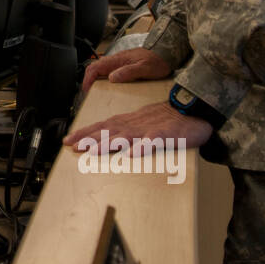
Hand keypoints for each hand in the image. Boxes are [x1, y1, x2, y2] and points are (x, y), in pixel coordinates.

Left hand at [62, 101, 212, 151]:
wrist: (195, 110)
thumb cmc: (168, 120)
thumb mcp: (142, 124)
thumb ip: (125, 131)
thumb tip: (104, 140)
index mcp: (129, 122)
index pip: (102, 126)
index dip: (85, 133)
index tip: (68, 141)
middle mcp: (136, 124)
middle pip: (109, 130)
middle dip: (90, 138)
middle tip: (74, 146)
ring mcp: (151, 128)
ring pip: (127, 135)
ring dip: (110, 142)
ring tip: (95, 150)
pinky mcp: (168, 134)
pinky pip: (154, 140)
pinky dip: (143, 146)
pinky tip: (133, 153)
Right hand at [81, 47, 171, 93]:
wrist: (166, 54)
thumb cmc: (156, 60)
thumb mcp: (144, 68)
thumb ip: (128, 72)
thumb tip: (112, 77)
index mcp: (117, 60)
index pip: (95, 67)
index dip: (88, 79)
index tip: (86, 90)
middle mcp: (115, 61)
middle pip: (95, 69)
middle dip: (88, 81)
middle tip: (88, 94)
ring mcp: (118, 63)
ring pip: (100, 71)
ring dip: (95, 81)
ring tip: (96, 93)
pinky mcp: (123, 67)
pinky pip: (108, 73)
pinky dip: (103, 81)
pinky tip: (108, 89)